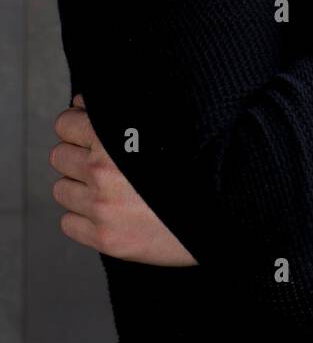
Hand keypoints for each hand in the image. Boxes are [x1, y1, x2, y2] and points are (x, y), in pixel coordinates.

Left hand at [49, 95, 197, 266]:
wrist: (223, 211)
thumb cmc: (196, 165)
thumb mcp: (160, 126)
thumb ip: (117, 112)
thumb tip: (79, 104)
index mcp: (114, 138)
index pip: (65, 124)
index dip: (78, 128)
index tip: (90, 135)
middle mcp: (102, 171)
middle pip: (59, 156)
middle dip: (77, 157)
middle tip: (103, 165)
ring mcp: (101, 207)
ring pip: (61, 190)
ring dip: (79, 188)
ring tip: (109, 190)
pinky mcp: (105, 238)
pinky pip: (68, 223)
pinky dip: (83, 218)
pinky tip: (109, 213)